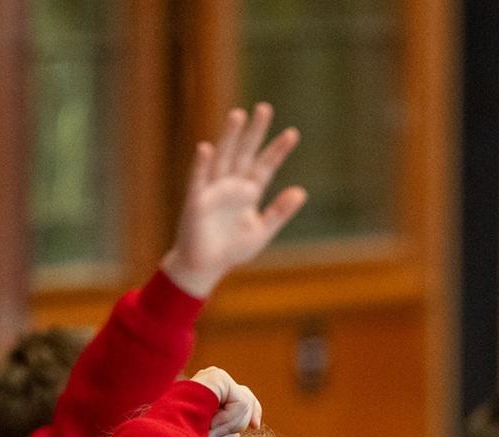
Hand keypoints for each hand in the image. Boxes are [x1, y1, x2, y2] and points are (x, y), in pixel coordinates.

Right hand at [162, 103, 307, 299]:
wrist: (206, 266)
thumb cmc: (232, 248)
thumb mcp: (262, 230)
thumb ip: (280, 212)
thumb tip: (302, 191)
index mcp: (249, 192)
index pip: (266, 166)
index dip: (278, 150)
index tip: (293, 133)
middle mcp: (232, 185)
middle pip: (245, 153)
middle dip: (254, 132)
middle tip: (264, 108)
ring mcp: (213, 190)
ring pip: (223, 158)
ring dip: (230, 137)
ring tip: (238, 115)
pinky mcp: (196, 201)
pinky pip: (199, 179)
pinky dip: (202, 164)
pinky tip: (206, 147)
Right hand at [189, 366, 263, 436]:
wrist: (170, 432)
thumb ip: (222, 434)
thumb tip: (237, 436)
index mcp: (207, 391)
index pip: (240, 395)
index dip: (253, 410)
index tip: (256, 426)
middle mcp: (211, 378)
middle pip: (246, 397)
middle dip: (242, 420)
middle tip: (219, 434)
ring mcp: (214, 375)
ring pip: (244, 403)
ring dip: (230, 424)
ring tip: (210, 429)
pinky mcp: (218, 376)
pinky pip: (240, 402)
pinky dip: (230, 418)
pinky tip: (213, 422)